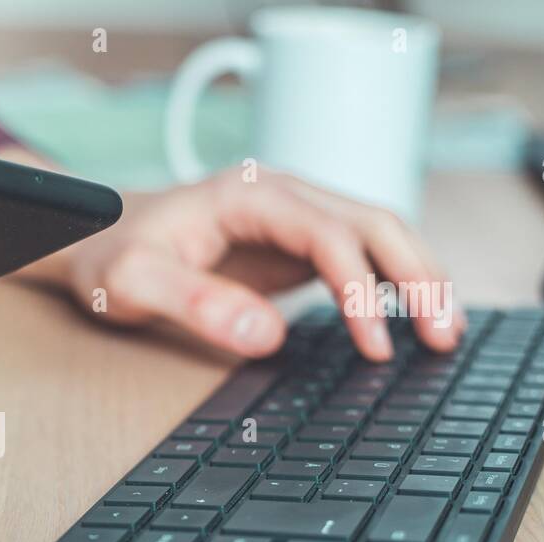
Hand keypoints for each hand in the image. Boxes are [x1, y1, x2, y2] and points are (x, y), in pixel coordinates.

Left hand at [12, 158, 463, 360]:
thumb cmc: (110, 255)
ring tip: (446, 332)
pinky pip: (359, 256)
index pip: (329, 232)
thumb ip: (194, 304)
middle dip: (417, 277)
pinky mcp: (295, 244)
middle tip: (444, 336)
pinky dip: (394, 284)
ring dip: (419, 278)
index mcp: (250, 196)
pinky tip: (414, 319)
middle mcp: (282, 196)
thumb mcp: (134, 284)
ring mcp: (294, 218)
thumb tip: (267, 337)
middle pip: (374, 223)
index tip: (375, 344)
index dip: (360, 288)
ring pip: (379, 234)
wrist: (96, 238)